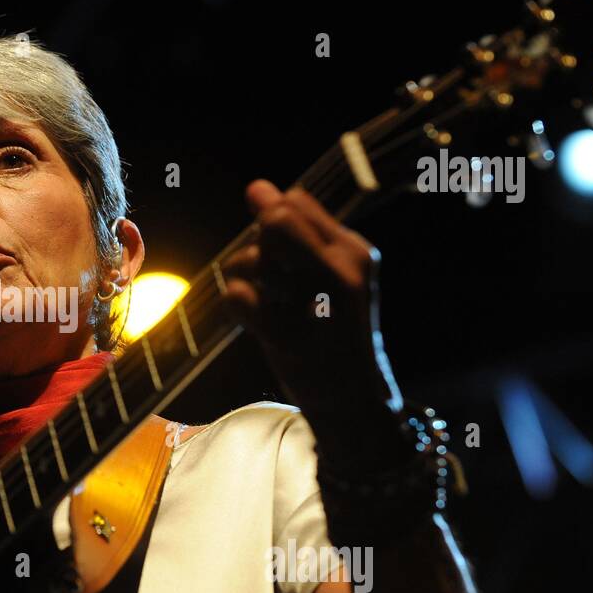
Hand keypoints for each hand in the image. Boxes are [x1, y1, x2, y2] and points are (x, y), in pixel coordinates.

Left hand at [222, 179, 405, 469]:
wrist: (354, 405)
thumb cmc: (335, 337)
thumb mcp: (328, 277)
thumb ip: (296, 233)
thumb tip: (257, 186)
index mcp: (355, 252)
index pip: (297, 201)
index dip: (275, 222)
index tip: (286, 260)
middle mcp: (342, 271)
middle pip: (275, 222)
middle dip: (259, 246)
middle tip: (275, 282)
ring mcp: (317, 305)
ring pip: (251, 259)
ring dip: (243, 279)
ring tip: (268, 306)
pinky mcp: (288, 337)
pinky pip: (238, 296)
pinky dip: (237, 307)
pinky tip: (257, 322)